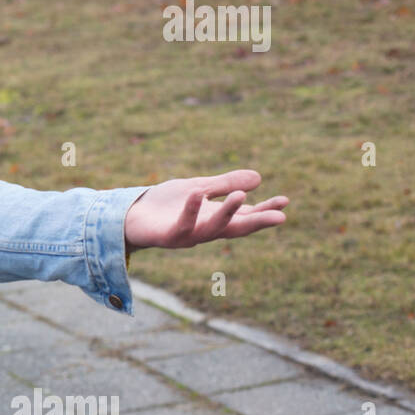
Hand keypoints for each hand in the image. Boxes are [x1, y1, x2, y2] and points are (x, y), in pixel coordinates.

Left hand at [123, 169, 287, 253]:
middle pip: (236, 228)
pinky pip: (181, 226)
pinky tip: (198, 194)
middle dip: (257, 222)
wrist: (129, 215)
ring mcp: (187, 235)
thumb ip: (224, 184)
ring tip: (241, 196)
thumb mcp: (198, 188)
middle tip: (281, 217)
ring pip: (212, 229)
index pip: (245, 216)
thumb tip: (258, 178)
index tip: (285, 201)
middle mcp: (204, 230)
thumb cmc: (164, 205)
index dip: (265, 210)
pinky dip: (190, 211)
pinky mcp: (167, 236)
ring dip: (227, 213)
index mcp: (214, 218)